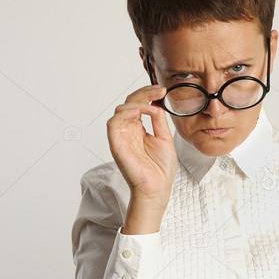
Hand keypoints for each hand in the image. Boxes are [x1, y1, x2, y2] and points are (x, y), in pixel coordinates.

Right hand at [107, 84, 175, 204]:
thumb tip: (156, 105)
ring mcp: (121, 137)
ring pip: (120, 109)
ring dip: (136, 101)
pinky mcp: (116, 144)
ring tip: (151, 103)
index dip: (148, 94)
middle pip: (129, 103)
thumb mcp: (164, 138)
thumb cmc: (161, 169)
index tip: (162, 90)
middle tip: (159, 90)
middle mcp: (128, 131)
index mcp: (138, 130)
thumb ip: (158, 121)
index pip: (138, 105)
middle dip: (144, 93)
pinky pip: (114, 122)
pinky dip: (127, 113)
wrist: (158, 188)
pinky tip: (142, 112)